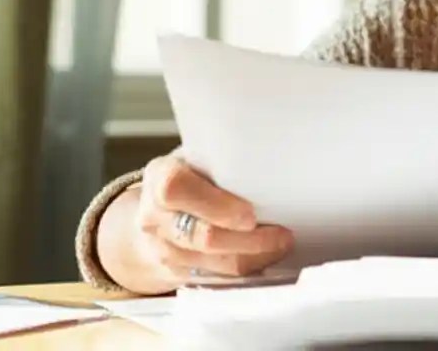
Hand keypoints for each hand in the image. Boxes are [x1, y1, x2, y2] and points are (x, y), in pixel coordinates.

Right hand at [134, 153, 293, 286]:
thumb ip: (222, 163)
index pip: (177, 190)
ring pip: (216, 263)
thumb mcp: (197, 159)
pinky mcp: (177, 275)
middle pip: (202, 237)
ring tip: (282, 244)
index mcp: (160, 178)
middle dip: (249, 239)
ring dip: (255, 256)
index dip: (216, 205)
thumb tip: (271, 165)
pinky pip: (219, 278)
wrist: (155, 215)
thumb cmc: (188, 180)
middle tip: (283, 234)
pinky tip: (267, 257)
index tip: (250, 214)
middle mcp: (155, 217)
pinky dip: (248, 268)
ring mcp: (164, 249)